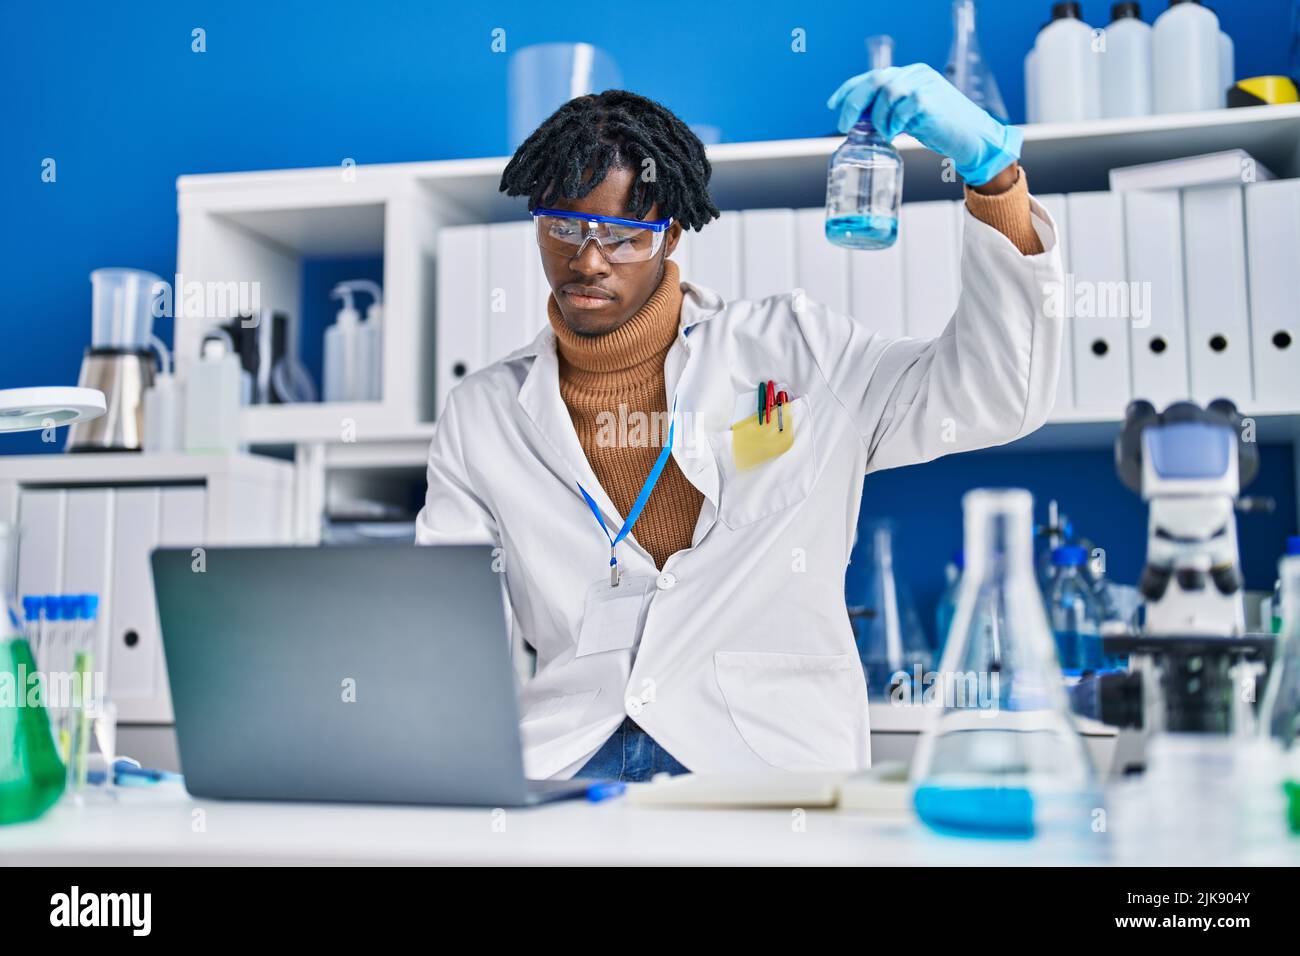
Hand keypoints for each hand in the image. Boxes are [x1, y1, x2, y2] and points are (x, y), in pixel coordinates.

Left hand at [826, 63, 1022, 186]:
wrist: (972, 138)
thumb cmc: (941, 128)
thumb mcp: (909, 117)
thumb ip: (888, 113)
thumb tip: (858, 122)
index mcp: (908, 76)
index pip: (871, 77)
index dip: (848, 90)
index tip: (833, 105)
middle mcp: (915, 75)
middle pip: (875, 80)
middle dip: (854, 103)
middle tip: (845, 126)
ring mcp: (925, 84)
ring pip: (887, 92)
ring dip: (877, 117)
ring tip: (882, 135)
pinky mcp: (931, 99)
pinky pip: (903, 107)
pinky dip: (893, 122)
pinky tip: (894, 135)